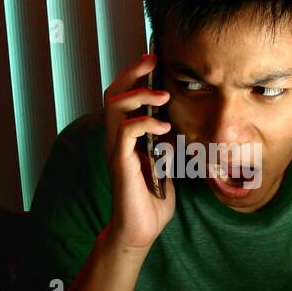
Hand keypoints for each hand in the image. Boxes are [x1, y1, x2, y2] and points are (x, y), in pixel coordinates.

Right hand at [104, 51, 175, 250]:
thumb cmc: (153, 199)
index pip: (122, 95)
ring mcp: (116, 150)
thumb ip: (166, 142)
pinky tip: (162, 127)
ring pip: (115, 108)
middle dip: (133, 73)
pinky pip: (126, 133)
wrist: (141, 230)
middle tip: (153, 61)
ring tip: (162, 95)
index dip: (135, 75)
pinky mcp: (121, 164)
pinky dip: (144, 124)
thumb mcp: (166, 163)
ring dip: (140, 95)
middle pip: (114, 93)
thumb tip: (177, 122)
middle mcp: (116, 139)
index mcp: (126, 136)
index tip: (154, 60)